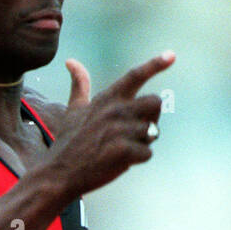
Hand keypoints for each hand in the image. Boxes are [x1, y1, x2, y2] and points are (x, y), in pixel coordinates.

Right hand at [43, 51, 173, 199]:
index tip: (171, 56)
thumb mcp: (73, 109)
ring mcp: (119, 130)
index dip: (155, 64)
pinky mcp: (123, 151)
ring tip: (120, 149)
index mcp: (106, 98)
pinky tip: (119, 161)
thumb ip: (79, 85)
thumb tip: (71, 61)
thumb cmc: (68, 142)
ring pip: (153, 131)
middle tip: (135, 131)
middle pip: (156, 103)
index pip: (135, 76)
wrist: (59, 173)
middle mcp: (115, 110)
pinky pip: (147, 153)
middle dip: (152, 117)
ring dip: (141, 143)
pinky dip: (137, 160)